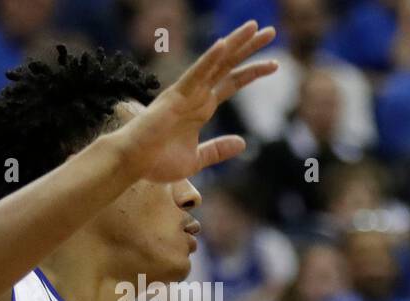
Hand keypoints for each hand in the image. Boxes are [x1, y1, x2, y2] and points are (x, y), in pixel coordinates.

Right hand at [112, 21, 277, 183]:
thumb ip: (218, 150)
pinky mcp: (175, 97)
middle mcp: (196, 94)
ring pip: (216, 63)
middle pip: (228, 65)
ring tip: (254, 27)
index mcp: (202, 106)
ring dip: (235, 44)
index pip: (233, 82)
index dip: (253, 71)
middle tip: (270, 31)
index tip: (275, 64)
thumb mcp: (198, 159)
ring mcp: (186, 92)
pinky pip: (196, 74)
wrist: (134, 164)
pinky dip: (209, 59)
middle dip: (250, 48)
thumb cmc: (158, 161)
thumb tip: (244, 142)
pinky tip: (223, 44)